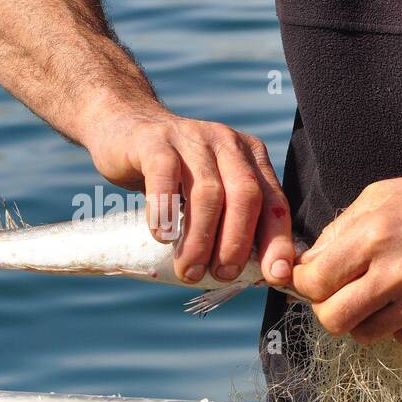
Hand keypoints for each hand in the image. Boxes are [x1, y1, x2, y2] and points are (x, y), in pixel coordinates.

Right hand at [81, 108, 294, 286]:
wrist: (124, 126)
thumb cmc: (172, 174)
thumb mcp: (209, 190)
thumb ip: (230, 220)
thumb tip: (247, 274)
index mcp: (250, 157)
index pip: (273, 202)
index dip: (277, 241)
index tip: (274, 275)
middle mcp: (227, 143)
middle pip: (245, 196)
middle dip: (236, 243)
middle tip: (221, 274)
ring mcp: (191, 138)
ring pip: (207, 193)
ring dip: (200, 239)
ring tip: (189, 269)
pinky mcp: (155, 142)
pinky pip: (165, 178)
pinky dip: (165, 213)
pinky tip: (161, 237)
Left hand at [291, 166, 401, 344]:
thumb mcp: (378, 197)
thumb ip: (336, 233)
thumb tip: (303, 266)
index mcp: (372, 237)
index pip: (313, 283)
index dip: (304, 284)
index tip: (311, 280)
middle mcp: (396, 273)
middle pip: (332, 320)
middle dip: (328, 309)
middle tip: (340, 294)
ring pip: (364, 334)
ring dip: (364, 317)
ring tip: (382, 291)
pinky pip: (400, 339)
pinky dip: (398, 324)